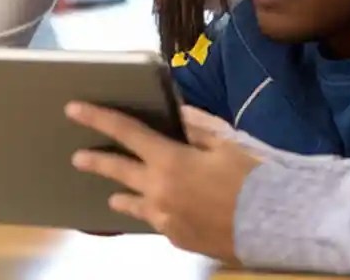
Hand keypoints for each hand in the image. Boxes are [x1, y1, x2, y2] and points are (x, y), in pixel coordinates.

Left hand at [66, 102, 260, 263]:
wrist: (276, 226)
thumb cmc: (253, 177)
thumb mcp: (225, 143)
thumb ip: (195, 128)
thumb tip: (177, 115)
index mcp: (169, 160)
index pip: (125, 132)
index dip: (97, 117)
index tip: (73, 109)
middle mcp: (159, 191)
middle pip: (118, 172)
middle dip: (96, 161)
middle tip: (78, 157)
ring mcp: (166, 219)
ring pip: (133, 204)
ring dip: (121, 196)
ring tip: (113, 197)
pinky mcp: (179, 239)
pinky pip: (158, 222)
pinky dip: (155, 213)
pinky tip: (160, 212)